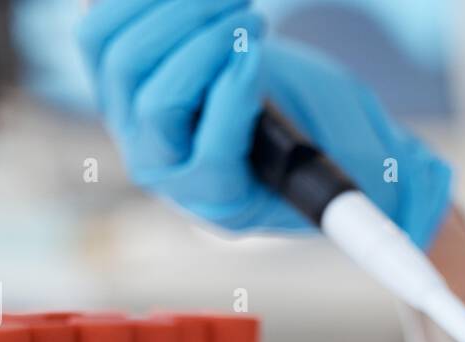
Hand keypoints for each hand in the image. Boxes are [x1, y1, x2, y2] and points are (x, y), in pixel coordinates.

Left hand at [78, 0, 453, 248]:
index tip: (258, 53)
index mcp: (221, 200)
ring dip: (171, 10)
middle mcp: (167, 166)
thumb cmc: (329, 142)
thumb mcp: (349, 158)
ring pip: (119, 59)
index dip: (227, 98)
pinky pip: (101, 31)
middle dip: (200, 43)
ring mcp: (136, 121)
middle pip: (152, 97)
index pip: (205, 156)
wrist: (294, 125)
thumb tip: (363, 186)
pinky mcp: (123, 78)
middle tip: (249, 16)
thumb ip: (341, 166)